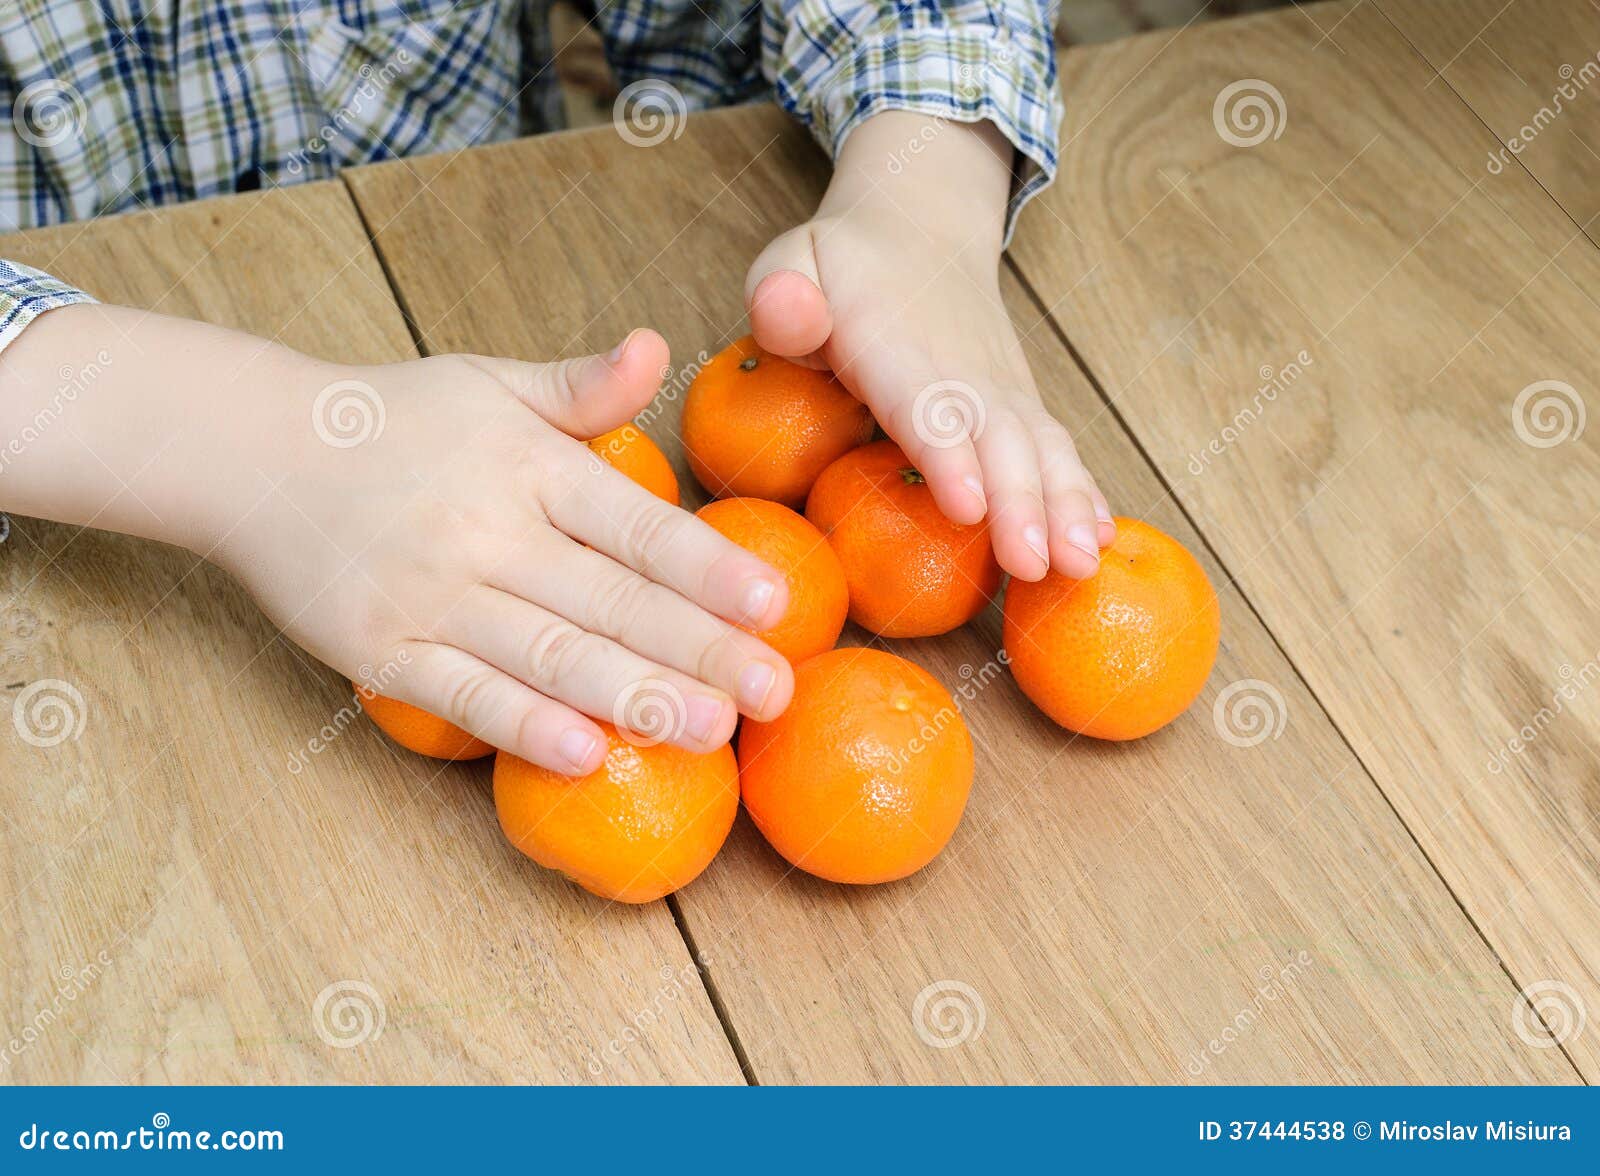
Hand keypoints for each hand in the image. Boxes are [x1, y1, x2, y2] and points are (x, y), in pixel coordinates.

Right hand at [0, 307, 793, 773]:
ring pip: (549, 656)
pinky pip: (463, 695)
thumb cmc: (395, 421)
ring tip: (710, 729)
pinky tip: (585, 752)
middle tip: (774, 691)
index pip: (635, 524)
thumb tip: (658, 346)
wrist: (255, 452)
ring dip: (635, 696)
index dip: (707, 567)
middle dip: (698, 650)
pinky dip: (522, 726)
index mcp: (526, 466)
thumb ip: (581, 386)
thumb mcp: (490, 383)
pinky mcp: (382, 649)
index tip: (774, 604)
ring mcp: (432, 596)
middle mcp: (487, 531)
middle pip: (609, 601)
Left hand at [744, 113, 1114, 581]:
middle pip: (998, 437)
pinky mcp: (1022, 407)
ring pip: (1041, 448)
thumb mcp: (792, 262)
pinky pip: (1058, 451)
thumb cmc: (841, 265)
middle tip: (1034, 564)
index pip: (925, 402)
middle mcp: (961, 369)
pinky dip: (1083, 494)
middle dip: (1019, 503)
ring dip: (1064, 508)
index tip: (966, 506)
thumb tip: (787, 317)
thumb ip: (782, 296)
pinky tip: (1100, 542)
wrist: (919, 228)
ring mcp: (1000, 389)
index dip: (948, 454)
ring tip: (1080, 566)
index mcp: (894, 344)